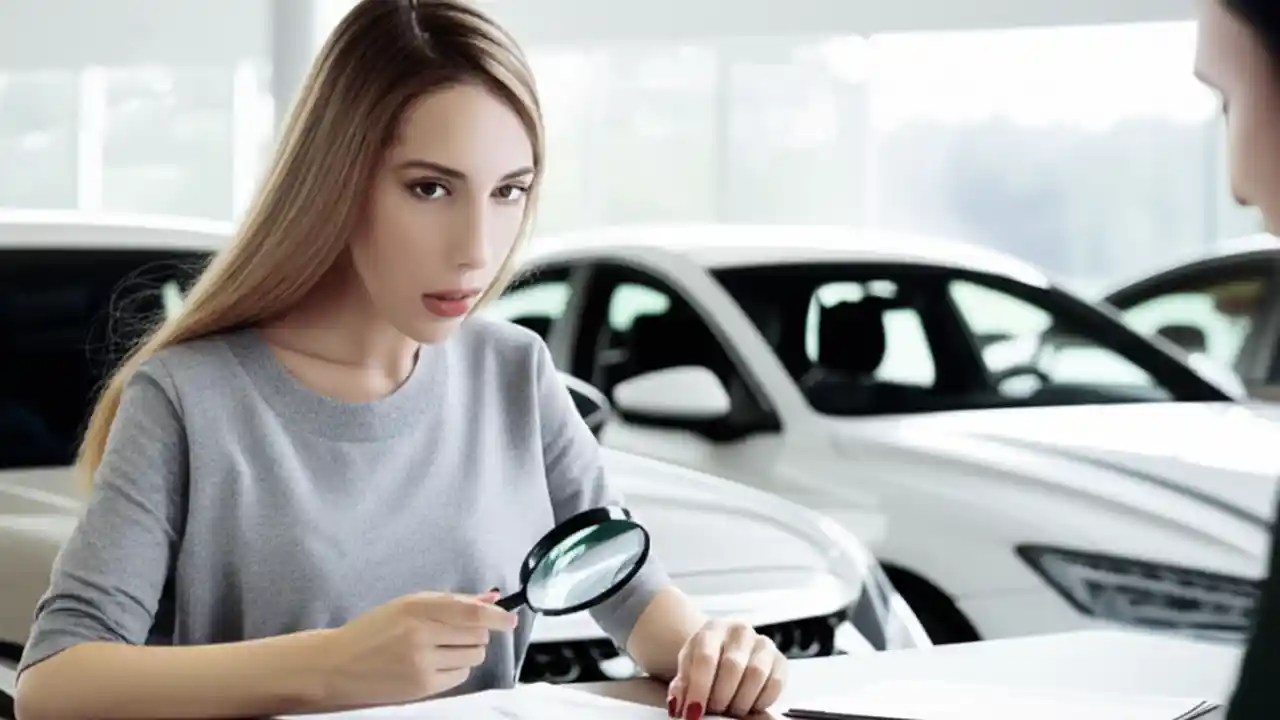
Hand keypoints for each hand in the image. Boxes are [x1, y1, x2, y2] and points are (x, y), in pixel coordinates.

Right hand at [321, 590, 517, 707]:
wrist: (338, 664)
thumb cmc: (374, 629)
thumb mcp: (408, 605)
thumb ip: (451, 601)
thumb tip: (491, 600)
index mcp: (417, 608)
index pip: (470, 613)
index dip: (497, 617)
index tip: (510, 620)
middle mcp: (421, 634)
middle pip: (477, 634)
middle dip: (476, 631)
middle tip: (457, 631)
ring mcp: (422, 663)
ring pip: (474, 655)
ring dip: (468, 650)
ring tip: (444, 647)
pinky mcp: (422, 687)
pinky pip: (461, 675)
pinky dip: (457, 667)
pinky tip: (437, 662)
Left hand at [667, 619, 786, 718]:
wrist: (726, 649)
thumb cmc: (706, 660)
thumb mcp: (688, 668)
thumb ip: (682, 686)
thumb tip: (679, 706)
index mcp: (713, 629)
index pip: (706, 658)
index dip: (699, 689)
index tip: (693, 712)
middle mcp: (740, 631)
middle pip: (732, 667)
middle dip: (720, 698)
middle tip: (713, 712)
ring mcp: (763, 643)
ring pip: (756, 675)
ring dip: (740, 701)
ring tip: (729, 711)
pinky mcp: (780, 660)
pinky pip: (775, 684)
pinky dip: (760, 702)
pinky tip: (747, 706)